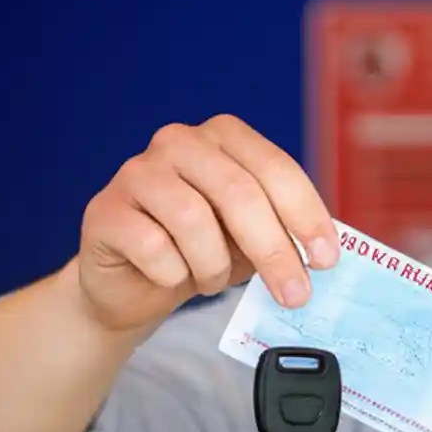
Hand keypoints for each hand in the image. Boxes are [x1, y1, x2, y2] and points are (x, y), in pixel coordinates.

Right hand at [76, 113, 339, 331]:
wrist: (135, 285)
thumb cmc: (204, 251)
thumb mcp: (254, 238)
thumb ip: (285, 234)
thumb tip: (326, 255)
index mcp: (225, 137)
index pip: (275, 168)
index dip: (305, 214)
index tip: (327, 260)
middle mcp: (179, 141)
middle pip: (238, 192)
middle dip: (274, 250)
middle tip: (295, 294)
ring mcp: (136, 171)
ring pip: (192, 219)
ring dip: (213, 265)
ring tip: (211, 280)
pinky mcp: (104, 210)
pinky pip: (152, 248)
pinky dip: (173, 274)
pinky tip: (171, 276)